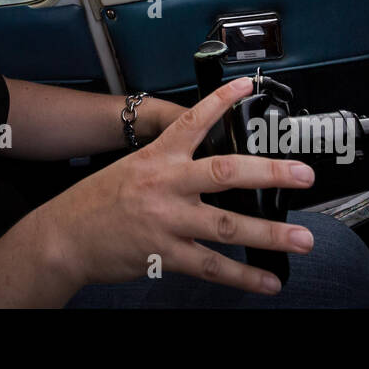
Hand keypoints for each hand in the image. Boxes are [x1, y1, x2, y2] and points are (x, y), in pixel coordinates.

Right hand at [35, 77, 316, 293]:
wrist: (64, 236)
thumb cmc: (97, 202)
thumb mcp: (131, 168)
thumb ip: (170, 166)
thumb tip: (213, 171)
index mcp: (157, 157)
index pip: (193, 122)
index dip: (221, 102)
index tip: (247, 87)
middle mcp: (165, 184)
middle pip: (226, 173)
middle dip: (270, 173)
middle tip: (304, 175)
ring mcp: (167, 220)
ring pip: (228, 226)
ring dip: (270, 233)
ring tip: (303, 239)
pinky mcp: (165, 253)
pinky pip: (212, 267)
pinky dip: (244, 277)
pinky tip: (267, 281)